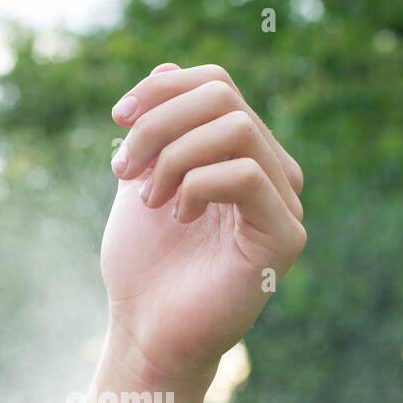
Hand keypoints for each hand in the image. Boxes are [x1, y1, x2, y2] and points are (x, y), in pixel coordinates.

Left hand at [100, 62, 305, 391]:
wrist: (147, 335)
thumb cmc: (145, 269)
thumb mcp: (142, 180)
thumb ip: (158, 130)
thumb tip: (170, 67)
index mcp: (242, 156)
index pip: (216, 84)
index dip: (163, 89)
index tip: (117, 120)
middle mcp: (272, 174)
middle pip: (223, 97)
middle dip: (159, 124)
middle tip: (123, 170)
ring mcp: (285, 204)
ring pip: (235, 128)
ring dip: (173, 156)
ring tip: (147, 199)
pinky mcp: (284, 237)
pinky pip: (244, 174)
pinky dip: (196, 184)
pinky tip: (177, 217)